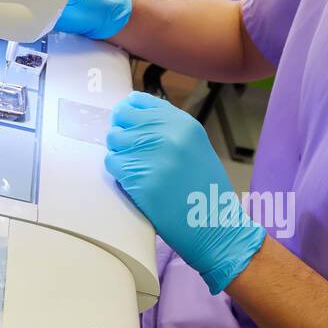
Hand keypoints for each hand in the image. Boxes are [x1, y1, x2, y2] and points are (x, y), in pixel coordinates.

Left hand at [105, 92, 265, 293]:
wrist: (215, 225)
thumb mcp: (193, 146)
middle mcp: (167, 133)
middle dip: (121, 132)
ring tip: (136, 169)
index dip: (128, 112)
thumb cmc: (202, 188)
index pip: (138, 101)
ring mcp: (153, 155)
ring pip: (114, 141)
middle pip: (122, 118)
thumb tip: (130, 112)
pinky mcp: (140, 178)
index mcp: (182, 123)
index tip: (126, 123)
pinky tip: (135, 183)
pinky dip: (119, 173)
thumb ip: (166, 128)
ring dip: (119, 153)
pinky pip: (113, 164)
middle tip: (128, 150)